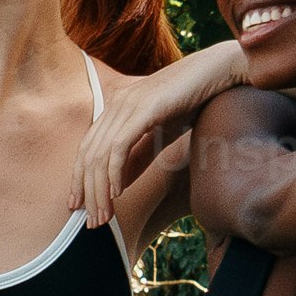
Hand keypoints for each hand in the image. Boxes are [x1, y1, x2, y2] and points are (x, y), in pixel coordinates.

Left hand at [75, 39, 245, 228]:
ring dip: (100, 190)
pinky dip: (114, 172)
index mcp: (116, 108)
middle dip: (88, 192)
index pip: (86, 149)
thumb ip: (137, 158)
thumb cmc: (191, 102)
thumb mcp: (159, 136)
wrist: (216, 74)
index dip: (79, 179)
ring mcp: (127, 104)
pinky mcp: (143, 109)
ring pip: (100, 154)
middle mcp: (116, 104)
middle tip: (92, 221)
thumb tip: (117, 187)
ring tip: (104, 215)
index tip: (79, 206)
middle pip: (88, 155)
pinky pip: (119, 146)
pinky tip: (117, 193)